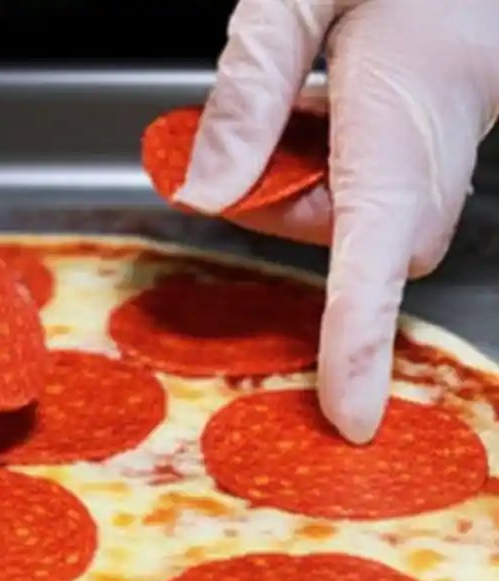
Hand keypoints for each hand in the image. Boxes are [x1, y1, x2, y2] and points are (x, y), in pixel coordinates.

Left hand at [173, 0, 498, 442]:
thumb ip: (247, 93)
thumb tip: (203, 194)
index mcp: (406, 109)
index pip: (377, 251)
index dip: (359, 340)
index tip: (351, 414)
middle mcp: (439, 147)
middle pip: (348, 238)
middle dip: (282, 207)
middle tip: (246, 141)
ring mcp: (451, 144)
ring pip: (356, 212)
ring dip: (300, 179)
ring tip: (288, 100)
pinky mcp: (445, 136)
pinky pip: (375, 182)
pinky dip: (325, 160)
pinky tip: (318, 100)